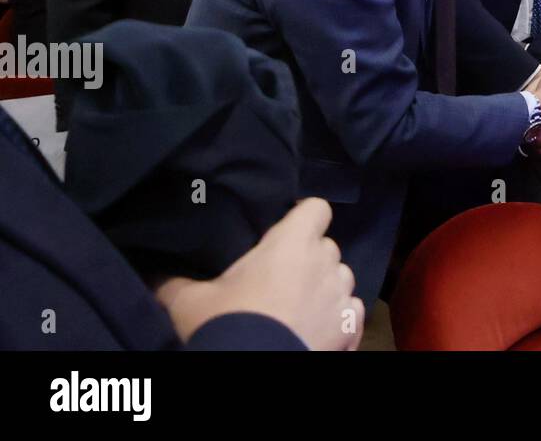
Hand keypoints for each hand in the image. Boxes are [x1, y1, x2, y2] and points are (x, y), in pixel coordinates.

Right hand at [154, 199, 362, 349]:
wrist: (253, 369)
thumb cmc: (226, 324)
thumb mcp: (188, 301)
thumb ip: (175, 281)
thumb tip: (153, 275)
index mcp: (292, 243)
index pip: (316, 208)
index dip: (303, 216)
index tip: (286, 229)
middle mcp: (325, 263)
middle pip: (326, 245)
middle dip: (309, 256)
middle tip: (281, 276)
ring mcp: (342, 296)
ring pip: (341, 278)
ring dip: (325, 285)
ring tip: (300, 304)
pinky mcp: (350, 328)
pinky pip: (352, 312)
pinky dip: (340, 317)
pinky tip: (318, 327)